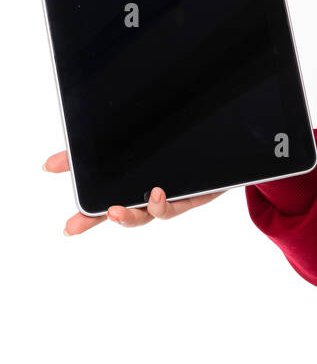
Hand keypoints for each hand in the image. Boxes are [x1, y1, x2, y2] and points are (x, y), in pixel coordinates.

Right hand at [43, 150, 224, 233]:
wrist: (220, 136)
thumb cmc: (171, 145)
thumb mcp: (132, 140)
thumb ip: (93, 148)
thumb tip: (48, 166)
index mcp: (133, 184)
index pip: (102, 204)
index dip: (84, 216)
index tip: (67, 227)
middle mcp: (148, 193)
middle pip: (120, 213)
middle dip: (96, 220)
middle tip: (74, 226)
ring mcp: (170, 194)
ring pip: (146, 214)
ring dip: (128, 216)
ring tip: (114, 211)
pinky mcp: (191, 193)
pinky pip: (175, 205)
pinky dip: (161, 203)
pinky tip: (155, 192)